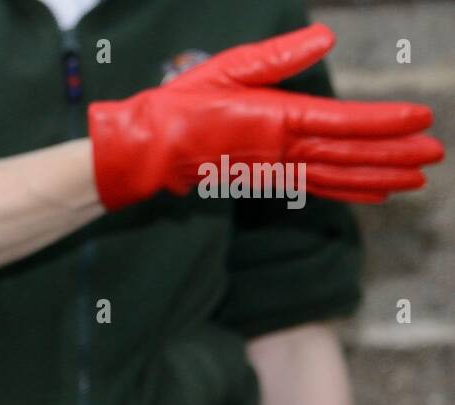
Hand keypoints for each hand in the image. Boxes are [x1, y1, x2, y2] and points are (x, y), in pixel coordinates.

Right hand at [88, 23, 444, 209]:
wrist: (149, 148)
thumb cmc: (183, 104)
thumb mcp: (227, 69)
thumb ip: (277, 56)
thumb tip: (325, 38)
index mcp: (275, 118)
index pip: (341, 121)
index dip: (383, 121)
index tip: (420, 117)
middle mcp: (281, 149)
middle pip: (349, 153)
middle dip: (395, 153)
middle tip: (435, 153)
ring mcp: (276, 169)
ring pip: (338, 174)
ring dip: (380, 176)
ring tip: (417, 179)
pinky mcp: (268, 179)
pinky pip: (317, 187)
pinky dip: (349, 191)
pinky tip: (376, 193)